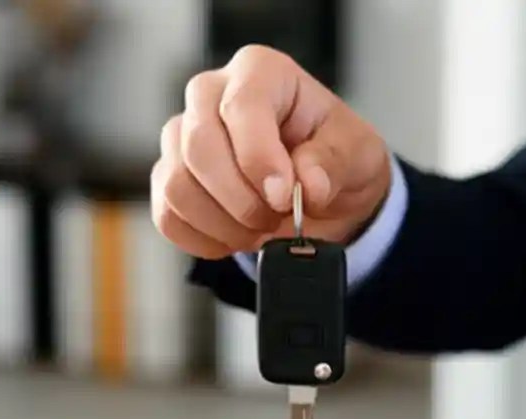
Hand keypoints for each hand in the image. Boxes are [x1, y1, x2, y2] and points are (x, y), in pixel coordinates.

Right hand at [152, 45, 391, 258]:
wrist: (318, 190)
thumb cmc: (333, 155)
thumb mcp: (358, 153)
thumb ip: (335, 161)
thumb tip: (308, 183)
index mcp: (261, 72)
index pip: (242, 105)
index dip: (258, 158)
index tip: (283, 196)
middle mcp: (211, 95)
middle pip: (199, 145)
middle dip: (241, 199)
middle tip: (276, 218)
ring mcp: (182, 136)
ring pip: (178, 184)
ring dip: (223, 223)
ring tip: (260, 229)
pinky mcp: (169, 176)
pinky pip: (167, 214)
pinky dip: (203, 239)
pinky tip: (234, 238)